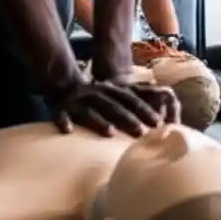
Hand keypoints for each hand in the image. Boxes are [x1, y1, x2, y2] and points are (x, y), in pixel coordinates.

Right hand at [52, 77, 180, 137]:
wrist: (64, 86)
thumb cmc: (97, 98)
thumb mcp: (114, 96)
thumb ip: (131, 106)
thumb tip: (158, 121)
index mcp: (112, 91)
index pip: (132, 101)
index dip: (145, 110)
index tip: (159, 123)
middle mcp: (97, 94)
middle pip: (115, 107)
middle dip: (129, 119)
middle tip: (142, 132)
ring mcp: (79, 101)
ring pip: (90, 111)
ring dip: (100, 122)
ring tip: (111, 133)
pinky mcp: (61, 109)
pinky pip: (61, 116)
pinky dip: (64, 122)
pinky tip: (68, 131)